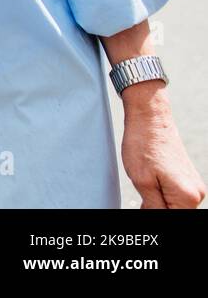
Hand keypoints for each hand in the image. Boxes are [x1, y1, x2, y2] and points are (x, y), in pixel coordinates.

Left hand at [120, 85, 206, 207]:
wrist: (150, 119)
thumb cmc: (143, 145)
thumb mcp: (142, 182)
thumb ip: (154, 208)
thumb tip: (157, 218)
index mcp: (187, 197)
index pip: (172, 219)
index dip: (153, 214)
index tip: (143, 205)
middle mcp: (197, 193)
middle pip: (174, 214)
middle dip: (155, 210)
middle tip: (141, 198)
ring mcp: (194, 185)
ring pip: (173, 206)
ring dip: (157, 203)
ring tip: (145, 185)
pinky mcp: (187, 179)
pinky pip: (175, 196)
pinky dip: (161, 195)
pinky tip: (149, 183)